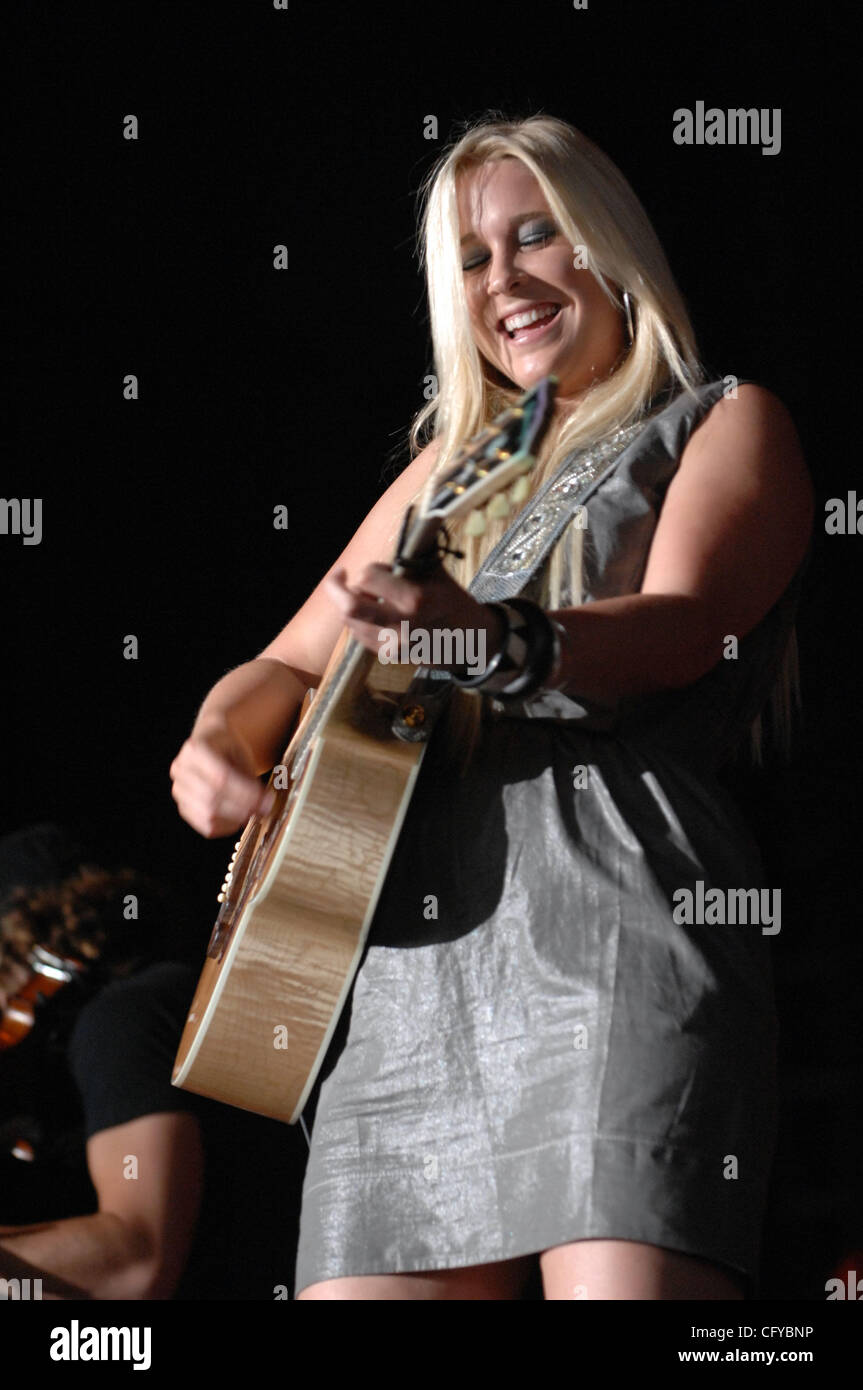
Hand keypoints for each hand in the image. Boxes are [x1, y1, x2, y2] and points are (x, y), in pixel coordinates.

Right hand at [170, 720, 273, 838]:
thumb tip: (263, 804)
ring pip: (207, 815)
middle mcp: (180, 769)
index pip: (221, 777)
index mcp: (195, 749)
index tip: (267, 799)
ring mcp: (179, 790)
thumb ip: (249, 778)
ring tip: (252, 813)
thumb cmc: (227, 747)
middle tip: (263, 808)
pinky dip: (226, 828)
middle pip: (212, 798)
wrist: (209, 744)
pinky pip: (204, 826)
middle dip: (242, 807)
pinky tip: (239, 820)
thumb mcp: (241, 752)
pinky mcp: (183, 807)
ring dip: (235, 819)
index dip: (245, 792)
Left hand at [324, 562, 504, 672]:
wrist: (468, 641)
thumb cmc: (451, 600)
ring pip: (349, 620)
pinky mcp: (387, 656)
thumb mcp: (437, 573)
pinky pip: (357, 634)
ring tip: (367, 596)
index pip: (368, 577)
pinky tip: (372, 612)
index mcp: (415, 599)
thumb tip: (411, 520)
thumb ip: (414, 553)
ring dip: (351, 602)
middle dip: (335, 588)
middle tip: (339, 576)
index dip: (370, 569)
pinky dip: (358, 619)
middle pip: (349, 607)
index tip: (381, 568)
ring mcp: (392, 644)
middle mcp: (400, 625)